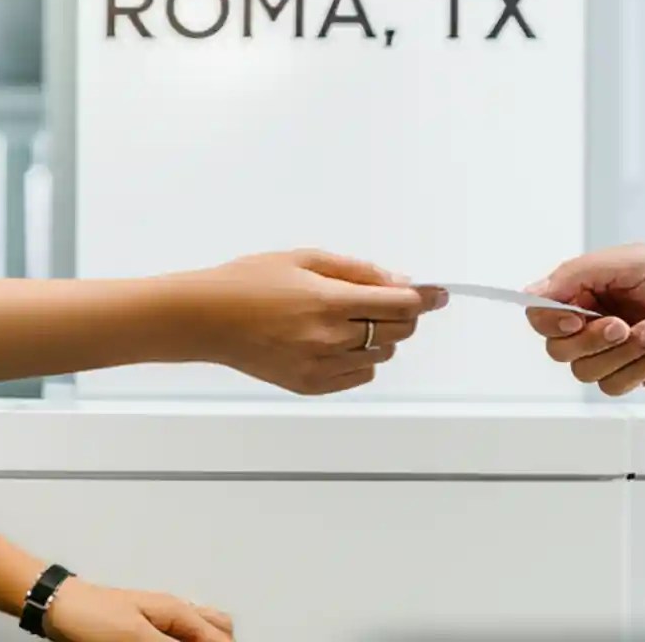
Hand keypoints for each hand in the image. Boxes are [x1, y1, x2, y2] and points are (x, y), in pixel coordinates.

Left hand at [46, 578, 232, 641]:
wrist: (60, 607)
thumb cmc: (92, 616)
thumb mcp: (135, 636)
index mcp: (177, 611)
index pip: (217, 636)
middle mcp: (175, 613)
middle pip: (218, 628)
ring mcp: (161, 620)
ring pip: (200, 630)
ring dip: (205, 640)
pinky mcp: (146, 629)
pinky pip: (180, 635)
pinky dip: (187, 641)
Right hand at [169, 249, 446, 394]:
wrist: (205, 319)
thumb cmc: (249, 282)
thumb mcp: (305, 259)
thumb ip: (357, 271)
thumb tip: (400, 279)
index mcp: (330, 301)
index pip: (400, 304)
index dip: (425, 297)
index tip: (439, 292)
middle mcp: (329, 338)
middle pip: (398, 332)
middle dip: (404, 315)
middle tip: (392, 301)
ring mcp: (320, 366)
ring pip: (382, 356)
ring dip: (381, 337)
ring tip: (351, 319)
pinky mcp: (310, 385)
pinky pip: (359, 377)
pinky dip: (361, 360)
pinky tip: (339, 342)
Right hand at [525, 244, 644, 394]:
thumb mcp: (628, 261)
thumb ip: (576, 274)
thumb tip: (532, 291)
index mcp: (585, 289)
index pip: (541, 314)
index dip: (551, 321)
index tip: (575, 318)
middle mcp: (592, 320)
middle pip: (558, 349)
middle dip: (591, 340)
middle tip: (622, 325)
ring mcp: (611, 351)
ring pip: (585, 372)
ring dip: (622, 353)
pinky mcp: (631, 374)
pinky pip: (612, 386)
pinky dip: (637, 369)